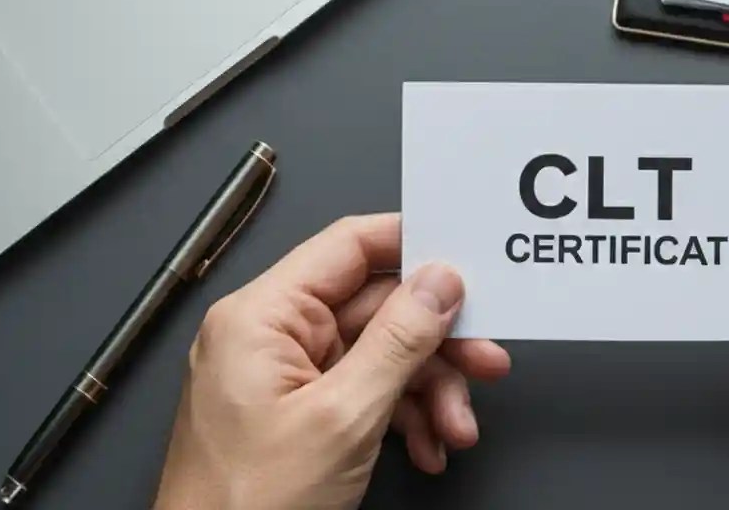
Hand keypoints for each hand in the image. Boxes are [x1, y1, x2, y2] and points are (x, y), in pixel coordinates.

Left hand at [153, 214, 509, 509]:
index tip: (467, 259)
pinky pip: (367, 394)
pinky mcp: (299, 413)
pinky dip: (404, 418)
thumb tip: (438, 283)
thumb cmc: (244, 507)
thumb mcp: (343, 418)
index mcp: (262, 316)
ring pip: (381, 356)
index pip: (349, 246)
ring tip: (456, 428)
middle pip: (377, 309)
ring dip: (429, 391)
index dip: (412, 245)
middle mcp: (270, 336)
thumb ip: (398, 342)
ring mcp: (285, 377)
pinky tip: (427, 447)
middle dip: (436, 344)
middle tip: (484, 361)